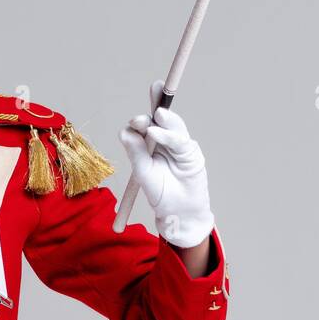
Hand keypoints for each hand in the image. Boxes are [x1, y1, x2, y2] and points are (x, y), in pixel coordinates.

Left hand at [117, 79, 214, 248]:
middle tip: (145, 112)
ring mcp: (179, 145)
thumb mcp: (142, 170)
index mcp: (150, 142)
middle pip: (160, 118)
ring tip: (156, 115)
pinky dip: (168, 135)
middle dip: (155, 108)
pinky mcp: (191, 153)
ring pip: (171, 126)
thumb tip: (127, 130)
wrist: (178, 211)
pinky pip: (179, 140)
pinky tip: (156, 132)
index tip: (136, 118)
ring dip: (163, 120)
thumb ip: (136, 150)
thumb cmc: (159, 190)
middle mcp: (164, 140)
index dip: (142, 117)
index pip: (145, 124)